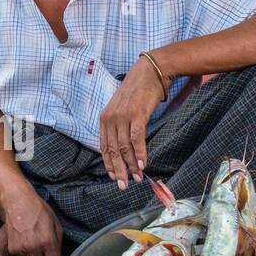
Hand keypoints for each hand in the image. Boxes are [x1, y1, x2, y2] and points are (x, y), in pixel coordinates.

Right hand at [0, 190, 62, 255]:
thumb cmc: (38, 209)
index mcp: (48, 241)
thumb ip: (58, 242)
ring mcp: (22, 249)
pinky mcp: (13, 249)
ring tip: (34, 246)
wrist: (18, 201)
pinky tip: (25, 242)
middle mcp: (34, 247)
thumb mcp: (56, 223)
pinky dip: (24, 253)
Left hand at [99, 57, 167, 188]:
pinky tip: (143, 165)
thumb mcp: (123, 107)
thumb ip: (120, 124)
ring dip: (131, 166)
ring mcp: (123, 116)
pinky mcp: (137, 114)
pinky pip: (136, 139)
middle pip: (113, 150)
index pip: (103, 146)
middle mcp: (110, 118)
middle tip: (123, 185)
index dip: (108, 164)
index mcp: (104, 118)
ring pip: (124, 148)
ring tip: (137, 178)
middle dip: (118, 170)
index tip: (113, 177)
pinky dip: (140, 154)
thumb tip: (123, 147)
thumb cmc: (139, 90)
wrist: (151, 70)